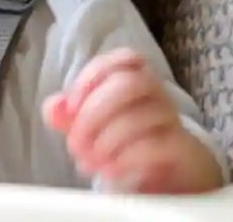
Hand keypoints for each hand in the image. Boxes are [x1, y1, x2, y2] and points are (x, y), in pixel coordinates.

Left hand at [42, 48, 222, 193]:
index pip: (123, 60)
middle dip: (94, 112)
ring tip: (87, 162)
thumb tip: (53, 107)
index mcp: (136, 78)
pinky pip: (155, 146)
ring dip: (105, 141)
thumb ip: (68, 114)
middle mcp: (157, 94)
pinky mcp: (178, 149)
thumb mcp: (91, 125)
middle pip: (129, 84)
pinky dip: (125, 159)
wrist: (172, 172)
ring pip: (141, 116)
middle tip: (75, 142)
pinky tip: (108, 171)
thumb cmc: (127, 137)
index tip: (70, 107)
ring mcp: (171, 120)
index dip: (91, 78)